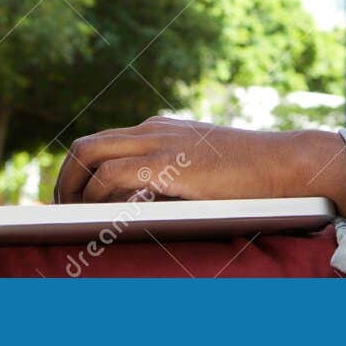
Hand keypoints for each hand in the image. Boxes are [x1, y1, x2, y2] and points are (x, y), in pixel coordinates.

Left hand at [53, 116, 345, 224]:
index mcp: (160, 129)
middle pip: (87, 145)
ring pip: (90, 154)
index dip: (79, 170)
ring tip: (68, 216)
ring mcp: (160, 144)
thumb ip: (169, 177)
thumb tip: (131, 206)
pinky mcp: (167, 165)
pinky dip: (96, 195)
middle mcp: (153, 130)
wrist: (287, 163)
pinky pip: (112, 176)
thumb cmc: (251, 175)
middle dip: (64, 178)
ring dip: (71, 187)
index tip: (68, 196)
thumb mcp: (202, 168)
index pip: (103, 141)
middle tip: (58, 209)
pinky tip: (97, 215)